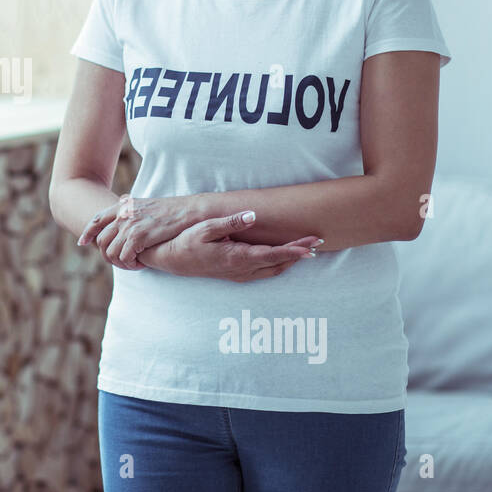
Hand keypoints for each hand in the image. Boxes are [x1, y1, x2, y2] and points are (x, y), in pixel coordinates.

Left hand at [77, 194, 202, 269]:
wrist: (190, 211)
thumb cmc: (172, 210)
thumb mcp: (147, 203)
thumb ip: (132, 207)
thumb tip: (123, 204)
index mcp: (123, 206)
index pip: (96, 219)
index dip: (88, 232)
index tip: (83, 242)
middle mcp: (123, 215)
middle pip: (101, 241)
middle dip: (107, 255)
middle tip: (120, 262)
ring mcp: (130, 225)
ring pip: (111, 252)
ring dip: (120, 263)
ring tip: (133, 265)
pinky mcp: (139, 236)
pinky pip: (124, 257)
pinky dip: (130, 264)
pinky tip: (140, 264)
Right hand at [137, 211, 319, 281]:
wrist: (172, 260)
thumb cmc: (187, 242)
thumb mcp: (206, 228)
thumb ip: (231, 223)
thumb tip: (253, 216)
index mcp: (237, 257)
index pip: (273, 255)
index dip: (294, 250)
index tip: (311, 245)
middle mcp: (242, 270)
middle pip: (279, 263)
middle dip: (299, 254)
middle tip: (318, 242)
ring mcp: (240, 274)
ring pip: (274, 270)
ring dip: (291, 260)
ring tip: (307, 249)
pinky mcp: (237, 275)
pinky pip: (265, 272)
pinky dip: (279, 264)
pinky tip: (285, 256)